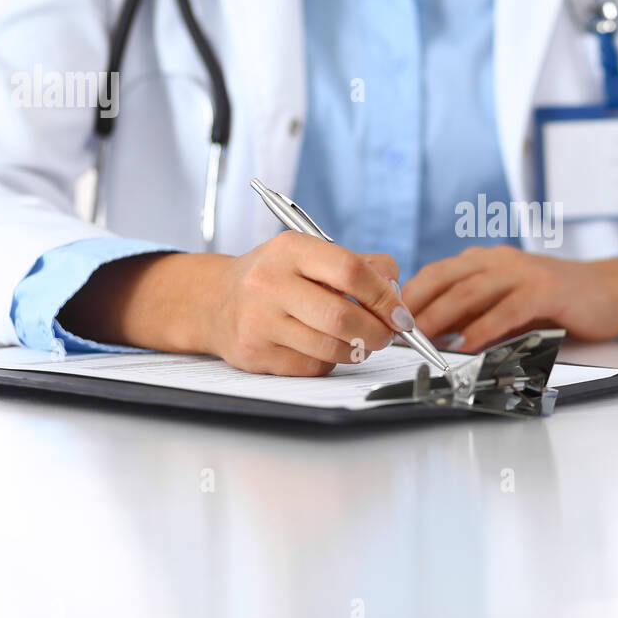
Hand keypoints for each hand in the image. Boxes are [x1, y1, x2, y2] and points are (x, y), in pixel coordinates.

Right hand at [59, 233, 416, 375]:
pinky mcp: (253, 354)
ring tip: (362, 342)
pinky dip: (330, 363)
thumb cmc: (281, 277)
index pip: (350, 271)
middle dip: (377, 332)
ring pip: (330, 348)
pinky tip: (325, 349)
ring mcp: (258, 321)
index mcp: (291, 249)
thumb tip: (396, 298)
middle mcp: (268, 282)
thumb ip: (362, 266)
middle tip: (388, 336)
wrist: (217, 301)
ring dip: (358, 351)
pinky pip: (311, 368)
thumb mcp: (313, 254)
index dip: (384, 297)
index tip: (400, 314)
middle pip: (342, 317)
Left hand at [401, 245, 617, 352]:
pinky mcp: (547, 289)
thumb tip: (430, 335)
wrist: (608, 292)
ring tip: (422, 339)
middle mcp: (499, 260)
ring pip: (471, 292)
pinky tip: (467, 343)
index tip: (389, 321)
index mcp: (485, 261)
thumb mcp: (506, 304)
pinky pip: (508, 308)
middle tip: (397, 334)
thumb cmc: (554, 302)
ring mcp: (523, 272)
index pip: (436, 273)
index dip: (410, 296)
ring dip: (442, 318)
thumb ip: (474, 314)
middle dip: (418, 308)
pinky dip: (484, 327)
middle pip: (446, 280)